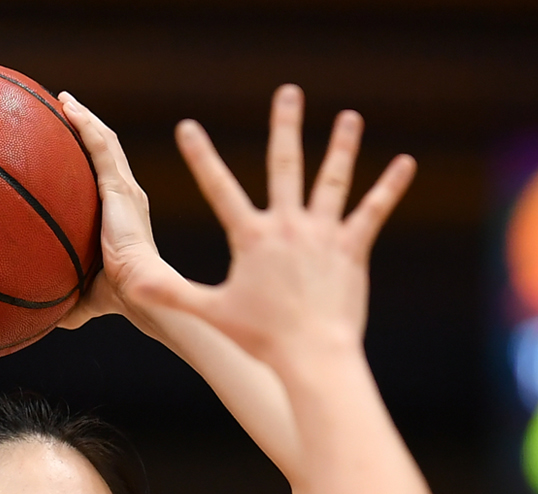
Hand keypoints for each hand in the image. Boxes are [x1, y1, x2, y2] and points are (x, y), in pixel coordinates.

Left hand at [53, 92, 180, 330]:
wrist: (138, 290)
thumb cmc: (117, 296)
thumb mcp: (83, 294)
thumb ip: (66, 299)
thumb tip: (40, 318)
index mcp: (122, 214)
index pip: (105, 176)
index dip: (91, 157)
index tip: (71, 144)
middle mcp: (127, 194)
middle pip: (106, 150)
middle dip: (87, 128)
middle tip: (65, 110)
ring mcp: (125, 188)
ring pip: (105, 141)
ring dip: (85, 118)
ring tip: (64, 100)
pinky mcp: (121, 187)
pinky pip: (101, 146)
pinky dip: (85, 124)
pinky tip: (68, 106)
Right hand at [138, 87, 415, 366]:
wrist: (311, 355)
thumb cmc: (261, 338)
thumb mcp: (209, 313)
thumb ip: (171, 293)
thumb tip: (132, 284)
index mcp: (251, 237)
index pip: (219, 189)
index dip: (200, 157)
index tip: (187, 127)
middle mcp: (288, 226)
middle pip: (285, 165)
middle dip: (285, 125)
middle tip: (289, 93)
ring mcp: (322, 234)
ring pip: (332, 180)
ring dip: (342, 146)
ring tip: (350, 118)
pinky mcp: (352, 248)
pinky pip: (374, 210)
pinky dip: (390, 186)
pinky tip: (405, 163)